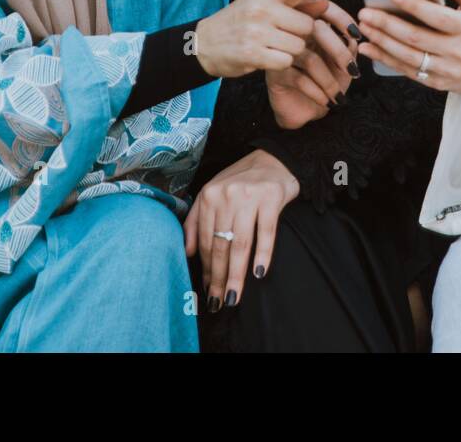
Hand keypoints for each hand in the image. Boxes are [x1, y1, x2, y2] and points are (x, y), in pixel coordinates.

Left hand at [183, 149, 298, 311]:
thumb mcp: (213, 194)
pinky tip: (259, 273)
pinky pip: (266, 232)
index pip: (205, 240)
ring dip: (237, 274)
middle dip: (218, 277)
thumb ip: (196, 220)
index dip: (206, 268)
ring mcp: (249, 197)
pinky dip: (263, 254)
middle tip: (218, 301)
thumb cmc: (240, 181)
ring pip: (241, 244)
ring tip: (234, 296)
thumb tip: (187, 253)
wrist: (274, 159)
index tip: (207, 290)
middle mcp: (226, 196)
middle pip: (221, 245)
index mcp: (209, 196)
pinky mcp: (271, 199)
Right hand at [193, 0, 357, 77]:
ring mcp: (257, 30)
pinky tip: (266, 58)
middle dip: (303, 36)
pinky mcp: (254, 53)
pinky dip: (281, 63)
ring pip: (299, 45)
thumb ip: (291, 5)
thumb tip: (324, 3)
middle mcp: (262, 7)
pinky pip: (286, 61)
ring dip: (292, 51)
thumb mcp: (261, 7)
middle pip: (307, 25)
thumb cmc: (237, 24)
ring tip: (272, 48)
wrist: (203, 44)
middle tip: (286, 38)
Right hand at [267, 0, 361, 128]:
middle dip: (338, 51)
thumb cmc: (325, 81)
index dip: (341, 18)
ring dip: (329, 81)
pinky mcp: (273, 73)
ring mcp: (280, 51)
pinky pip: (299, 78)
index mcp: (309, 23)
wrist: (304, 109)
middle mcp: (291, 33)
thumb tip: (353, 37)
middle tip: (352, 71)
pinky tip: (326, 101)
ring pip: (309, 58)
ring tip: (339, 96)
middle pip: (315, 29)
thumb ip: (348, 45)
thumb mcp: (342, 63)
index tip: (356, 35)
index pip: (323, 8)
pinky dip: (317, 92)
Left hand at [358, 0, 460, 96]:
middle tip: (366, 12)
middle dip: (387, 24)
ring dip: (381, 42)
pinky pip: (407, 71)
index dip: (415, 5)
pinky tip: (370, 48)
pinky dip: (385, 60)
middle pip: (416, 37)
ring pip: (408, 56)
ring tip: (364, 28)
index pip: (438, 16)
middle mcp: (457, 52)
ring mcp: (446, 70)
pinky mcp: (437, 83)